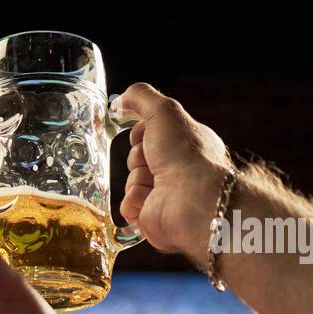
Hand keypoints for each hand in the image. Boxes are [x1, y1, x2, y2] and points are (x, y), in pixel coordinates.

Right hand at [117, 83, 231, 258]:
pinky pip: (127, 206)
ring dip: (139, 181)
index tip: (146, 134)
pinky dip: (136, 202)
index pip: (149, 133)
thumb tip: (120, 100)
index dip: (142, 133)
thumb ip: (141, 96)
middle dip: (139, 158)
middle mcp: (177, 169)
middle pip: (136, 157)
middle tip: (156, 161)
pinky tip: (152, 202)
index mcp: (184, 144)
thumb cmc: (186, 154)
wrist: (192, 199)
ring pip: (130, 181)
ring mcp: (164, 194)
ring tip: (158, 184)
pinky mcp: (152, 217)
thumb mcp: (164, 111)